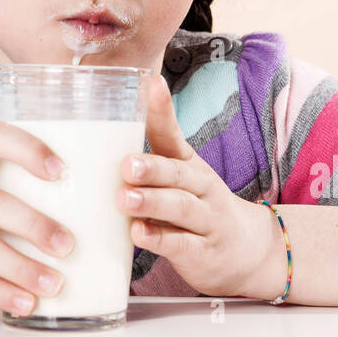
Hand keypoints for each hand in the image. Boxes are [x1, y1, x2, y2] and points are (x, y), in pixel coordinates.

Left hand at [120, 75, 275, 297]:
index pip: (173, 134)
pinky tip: (138, 234)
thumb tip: (91, 146)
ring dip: (152, 202)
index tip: (152, 85)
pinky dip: (159, 239)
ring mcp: (206, 219)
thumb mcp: (176, 182)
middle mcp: (200, 186)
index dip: (162, 110)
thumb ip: (143, 167)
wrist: (246, 249)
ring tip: (125, 198)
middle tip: (126, 164)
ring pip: (181, 206)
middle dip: (152, 167)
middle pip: (178, 172)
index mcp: (187, 163)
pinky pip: (182, 244)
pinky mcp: (203, 251)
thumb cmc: (196, 207)